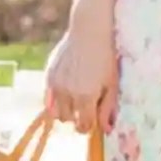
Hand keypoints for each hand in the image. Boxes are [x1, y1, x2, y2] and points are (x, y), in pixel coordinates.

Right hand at [45, 14, 118, 134]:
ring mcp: (55, 84)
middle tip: (86, 109)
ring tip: (76, 101)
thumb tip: (106, 130)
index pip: (83, 125)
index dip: (88, 126)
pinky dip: (55, 101)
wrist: (89, 30)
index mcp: (86, 96)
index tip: (93, 121)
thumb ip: (108, 108)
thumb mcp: (112, 83)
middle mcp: (67, 92)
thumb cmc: (106, 57)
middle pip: (68, 120)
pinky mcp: (48, 75)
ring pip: (55, 112)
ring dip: (65, 111)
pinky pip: (48, 99)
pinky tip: (66, 93)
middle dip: (76, 119)